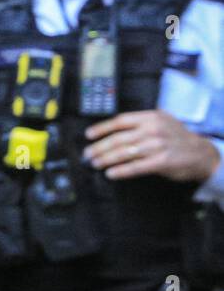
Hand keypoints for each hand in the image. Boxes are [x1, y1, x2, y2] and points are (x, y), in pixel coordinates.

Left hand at [82, 109, 221, 182]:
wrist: (201, 153)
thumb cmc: (176, 138)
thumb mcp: (161, 121)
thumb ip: (140, 123)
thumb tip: (111, 131)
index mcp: (150, 117)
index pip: (120, 121)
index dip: (101, 128)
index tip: (88, 135)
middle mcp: (153, 130)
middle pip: (118, 138)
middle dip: (99, 147)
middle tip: (87, 154)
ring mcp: (158, 146)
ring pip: (124, 153)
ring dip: (106, 159)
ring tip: (95, 163)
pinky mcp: (162, 162)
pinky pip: (136, 167)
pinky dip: (121, 171)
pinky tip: (110, 173)